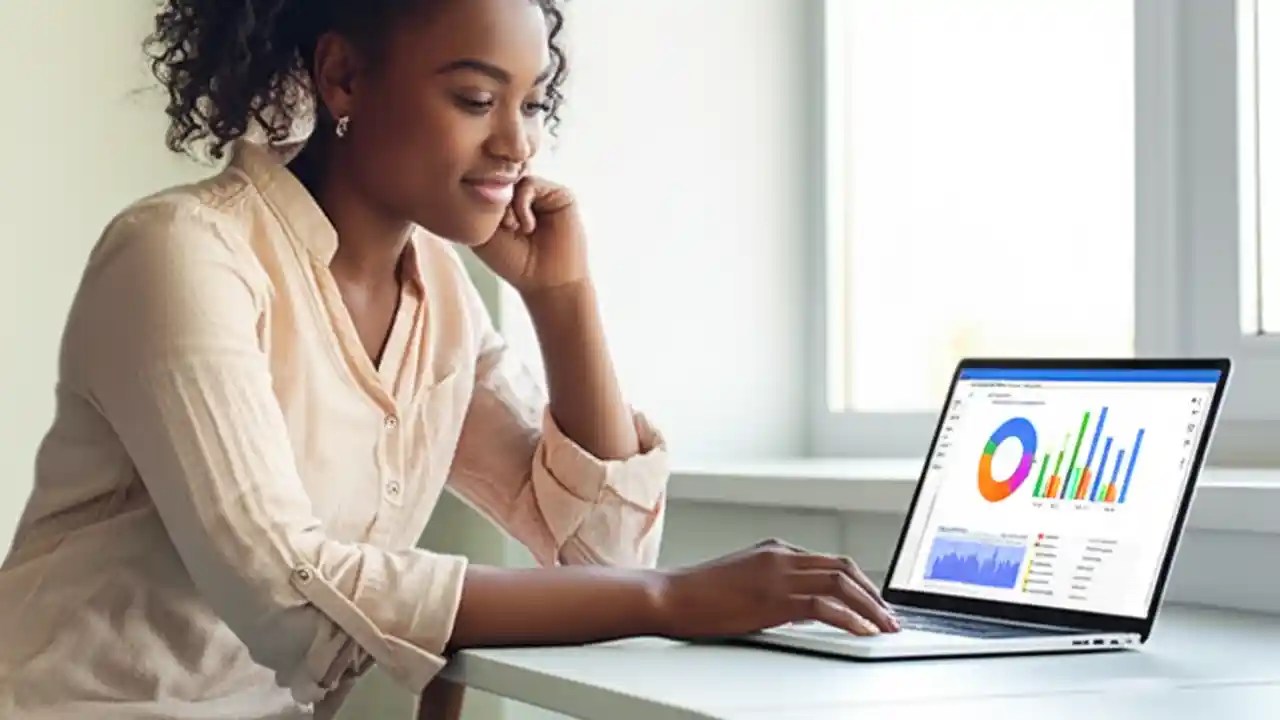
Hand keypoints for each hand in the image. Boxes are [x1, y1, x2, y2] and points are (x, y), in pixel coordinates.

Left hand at [472, 176, 589, 294]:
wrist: (546, 281)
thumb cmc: (514, 263)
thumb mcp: (482, 233)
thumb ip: (477, 204)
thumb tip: (483, 175)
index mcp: (505, 201)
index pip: (484, 179)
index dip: (478, 195)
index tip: (481, 224)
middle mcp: (522, 193)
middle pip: (498, 174)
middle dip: (493, 198)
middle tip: (501, 226)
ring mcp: (540, 192)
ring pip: (512, 176)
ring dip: (507, 203)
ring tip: (512, 227)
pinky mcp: (558, 194)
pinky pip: (530, 182)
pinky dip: (522, 205)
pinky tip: (527, 227)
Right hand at [656, 538, 899, 638]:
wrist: (671, 595)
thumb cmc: (699, 594)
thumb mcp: (744, 581)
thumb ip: (775, 587)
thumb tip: (803, 609)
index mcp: (776, 550)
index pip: (830, 562)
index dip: (859, 583)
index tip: (873, 603)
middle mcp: (782, 556)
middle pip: (844, 568)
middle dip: (873, 593)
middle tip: (889, 616)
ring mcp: (779, 575)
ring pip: (841, 582)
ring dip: (869, 606)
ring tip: (885, 626)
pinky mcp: (773, 598)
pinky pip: (824, 606)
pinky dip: (850, 618)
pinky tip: (862, 631)